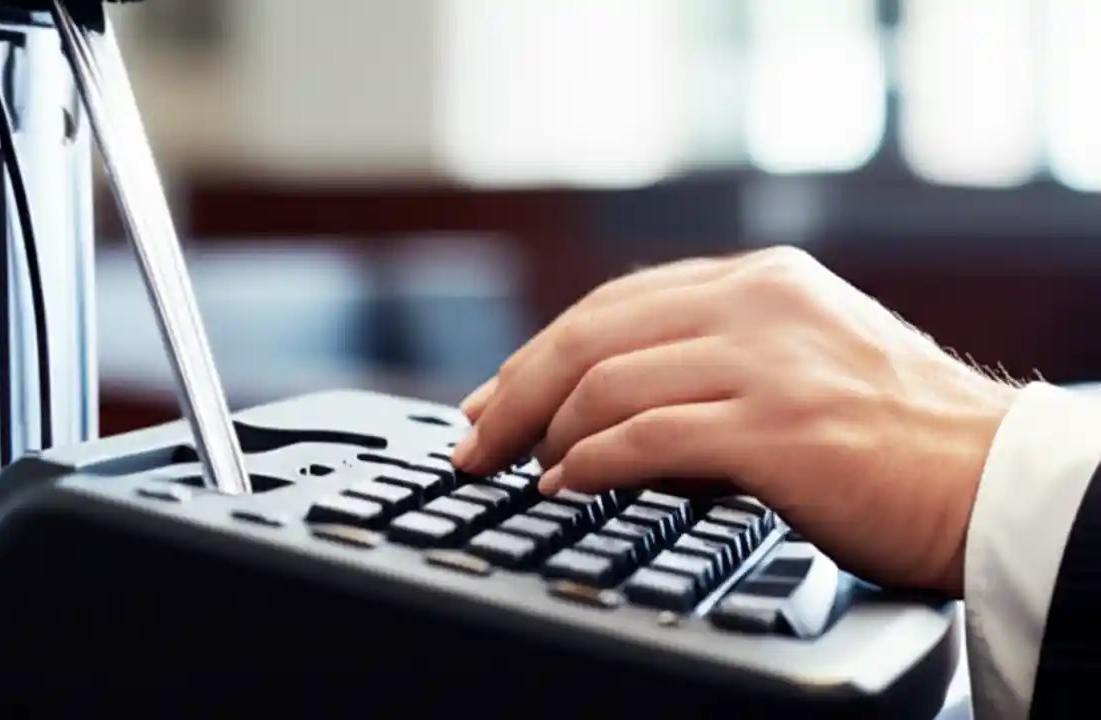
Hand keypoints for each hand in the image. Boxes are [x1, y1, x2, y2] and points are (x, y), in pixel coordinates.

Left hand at [451, 246, 1018, 596]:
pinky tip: (565, 484)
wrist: (988, 480)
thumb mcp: (803, 357)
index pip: (614, 304)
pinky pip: (646, 439)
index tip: (493, 395)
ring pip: (608, 383)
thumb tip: (603, 406)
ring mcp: (768, 363)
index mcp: (760, 281)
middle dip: (513, 391)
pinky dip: (588, 463)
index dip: (538, 352)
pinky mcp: (776, 430)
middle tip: (471, 439)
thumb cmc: (896, 434)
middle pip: (590, 334)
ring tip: (520, 468)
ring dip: (544, 432)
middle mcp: (758, 305)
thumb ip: (714, 358)